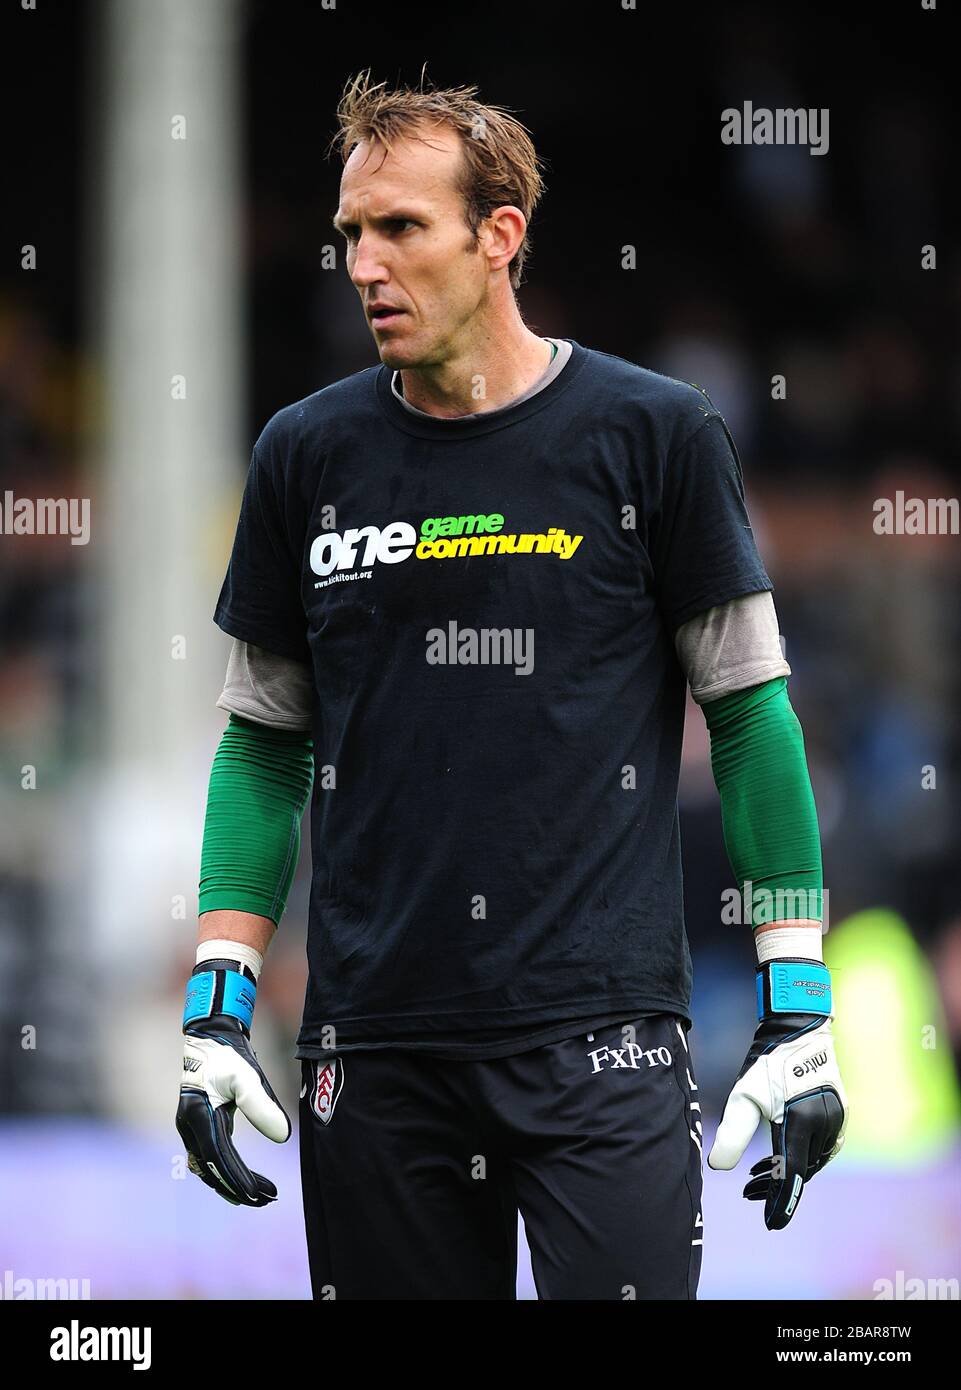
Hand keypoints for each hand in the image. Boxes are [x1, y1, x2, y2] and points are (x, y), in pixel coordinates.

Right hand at [176, 962, 289, 1206]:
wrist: (211, 1035)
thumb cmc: (230, 1054)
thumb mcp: (248, 1077)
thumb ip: (263, 1106)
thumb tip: (283, 1137)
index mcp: (197, 1116)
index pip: (218, 1158)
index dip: (236, 1179)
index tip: (257, 1195)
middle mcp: (188, 1125)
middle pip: (211, 1168)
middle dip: (237, 1187)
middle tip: (266, 1200)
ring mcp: (190, 1126)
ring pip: (208, 1165)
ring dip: (231, 1182)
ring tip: (259, 1195)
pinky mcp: (198, 1123)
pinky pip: (209, 1155)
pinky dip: (225, 1169)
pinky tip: (243, 1178)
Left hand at [708, 960, 847, 1229]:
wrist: (800, 1030)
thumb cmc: (768, 1061)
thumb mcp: (744, 1095)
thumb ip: (732, 1133)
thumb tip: (717, 1168)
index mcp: (802, 1122)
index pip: (793, 1176)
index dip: (780, 1202)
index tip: (769, 1224)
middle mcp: (825, 1125)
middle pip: (801, 1170)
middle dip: (774, 1184)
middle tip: (747, 1191)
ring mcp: (837, 1121)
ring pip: (810, 1160)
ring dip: (786, 1170)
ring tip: (757, 1172)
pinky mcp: (840, 1115)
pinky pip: (819, 1147)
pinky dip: (799, 1155)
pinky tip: (778, 1156)